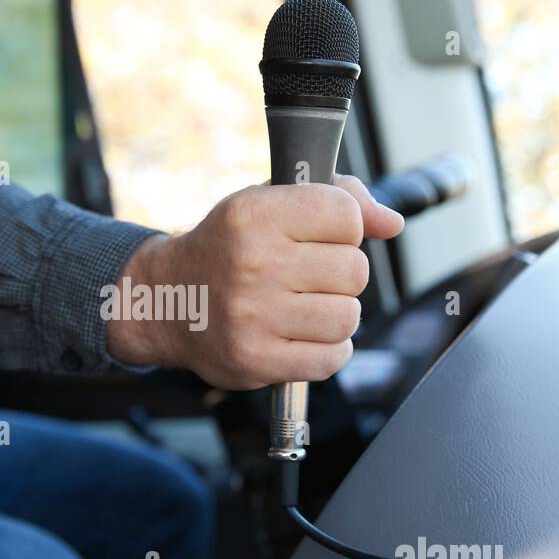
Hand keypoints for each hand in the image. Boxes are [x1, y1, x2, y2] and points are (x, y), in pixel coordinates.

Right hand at [107, 174, 403, 388]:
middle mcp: (252, 263)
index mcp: (254, 214)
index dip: (345, 228)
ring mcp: (252, 315)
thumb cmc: (229, 249)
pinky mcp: (256, 359)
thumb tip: (391, 222)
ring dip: (336, 315)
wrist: (167, 300)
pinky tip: (304, 336)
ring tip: (305, 308)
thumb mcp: (267, 204)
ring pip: (348, 317)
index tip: (322, 237)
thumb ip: (336, 199)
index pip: (346, 215)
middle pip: (354, 270)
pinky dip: (328, 350)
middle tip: (310, 277)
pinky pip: (332, 357)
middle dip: (341, 275)